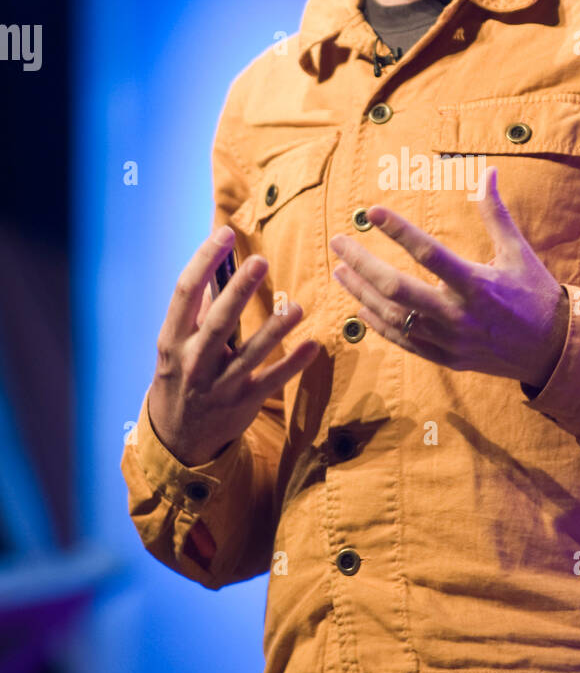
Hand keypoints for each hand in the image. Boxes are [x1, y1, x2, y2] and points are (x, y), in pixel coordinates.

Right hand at [148, 226, 320, 465]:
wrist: (178, 438)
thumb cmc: (180, 377)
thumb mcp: (175, 346)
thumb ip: (197, 312)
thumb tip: (219, 271)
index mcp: (172, 339)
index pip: (185, 291)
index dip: (204, 260)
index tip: (225, 234)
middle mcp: (194, 361)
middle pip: (218, 319)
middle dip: (239, 289)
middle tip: (260, 261)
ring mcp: (220, 384)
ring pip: (251, 353)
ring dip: (275, 328)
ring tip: (296, 306)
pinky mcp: (244, 402)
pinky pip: (273, 379)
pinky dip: (295, 363)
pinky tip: (314, 344)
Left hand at [329, 166, 569, 388]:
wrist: (553, 350)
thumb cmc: (535, 294)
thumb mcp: (518, 251)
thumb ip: (495, 214)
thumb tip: (488, 172)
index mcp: (477, 284)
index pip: (429, 254)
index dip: (399, 231)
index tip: (372, 212)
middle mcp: (459, 315)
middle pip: (397, 289)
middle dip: (362, 264)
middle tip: (338, 242)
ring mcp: (449, 340)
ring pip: (393, 317)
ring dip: (361, 292)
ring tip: (340, 270)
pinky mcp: (445, 358)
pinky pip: (403, 341)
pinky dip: (378, 324)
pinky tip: (360, 306)